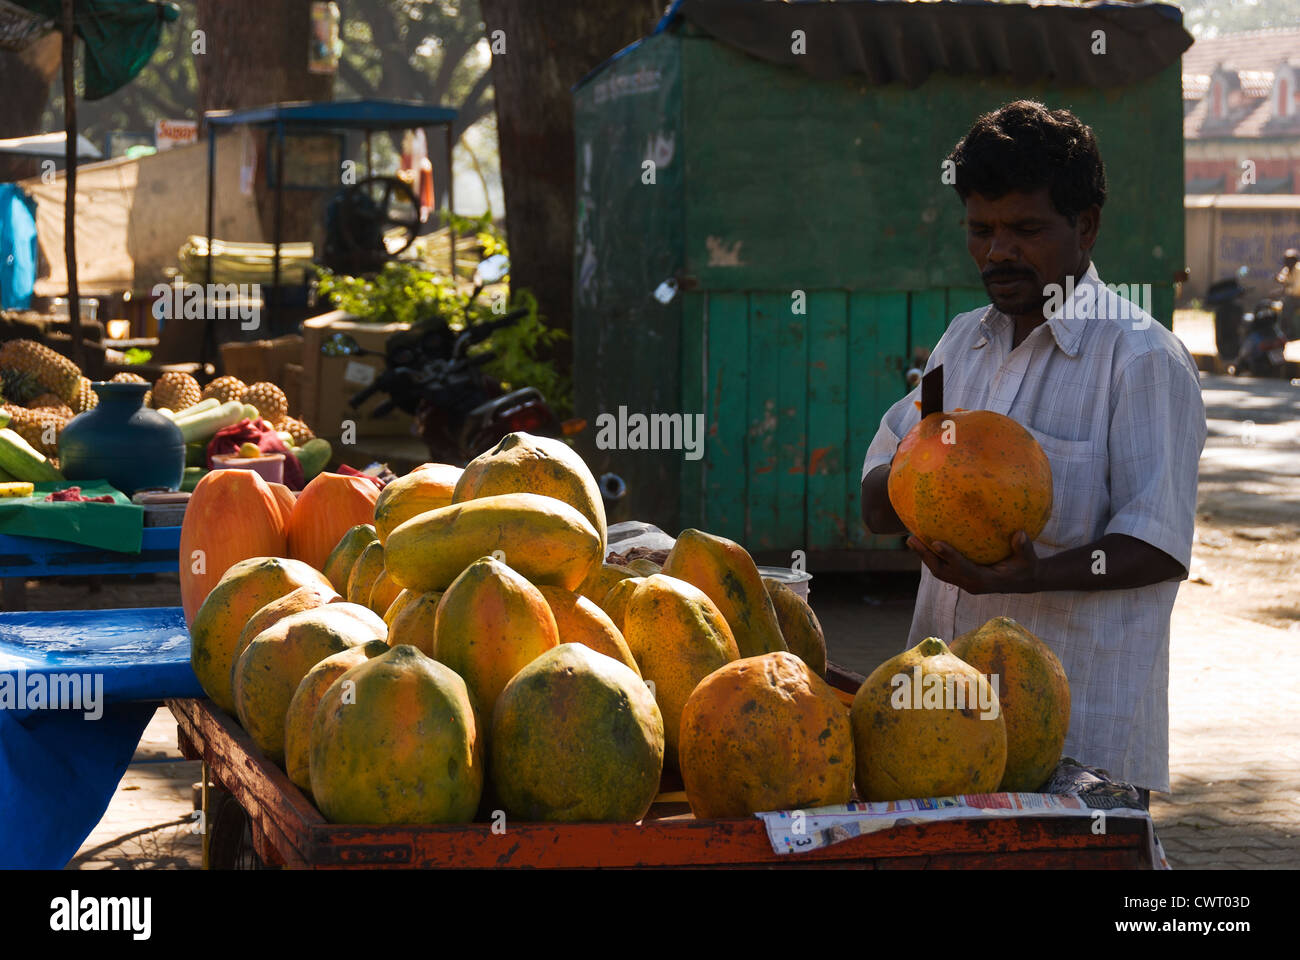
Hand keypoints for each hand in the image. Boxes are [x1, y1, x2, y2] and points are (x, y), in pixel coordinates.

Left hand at [906, 530, 1039, 594]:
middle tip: (911, 539)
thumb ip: (1024, 547)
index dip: (949, 556)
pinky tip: (924, 541)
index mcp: (985, 581)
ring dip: (924, 556)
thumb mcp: (1029, 558)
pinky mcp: (962, 578)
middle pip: (942, 571)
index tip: (936, 543)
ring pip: (939, 571)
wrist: (1025, 580)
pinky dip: (932, 556)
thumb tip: (1020, 534)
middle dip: (926, 556)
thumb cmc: (1027, 566)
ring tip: (911, 539)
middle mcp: (971, 584)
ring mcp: (965, 582)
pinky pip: (943, 568)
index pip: (963, 568)